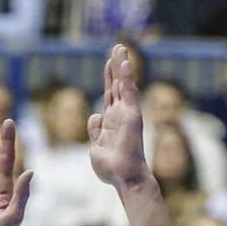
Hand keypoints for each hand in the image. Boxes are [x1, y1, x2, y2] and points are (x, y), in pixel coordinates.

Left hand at [88, 44, 148, 187]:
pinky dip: (127, 77)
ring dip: (122, 65)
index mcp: (111, 122)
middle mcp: (120, 114)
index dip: (109, 78)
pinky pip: (129, 92)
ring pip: (124, 84)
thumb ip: (95, 131)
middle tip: (117, 47)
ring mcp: (127, 114)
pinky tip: (125, 62)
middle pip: (117, 85)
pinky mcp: (132, 115)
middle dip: (116, 66)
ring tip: (120, 48)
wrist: (123, 178)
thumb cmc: (111, 168)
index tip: (108, 63)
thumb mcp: (96, 148)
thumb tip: (94, 115)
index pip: (109, 94)